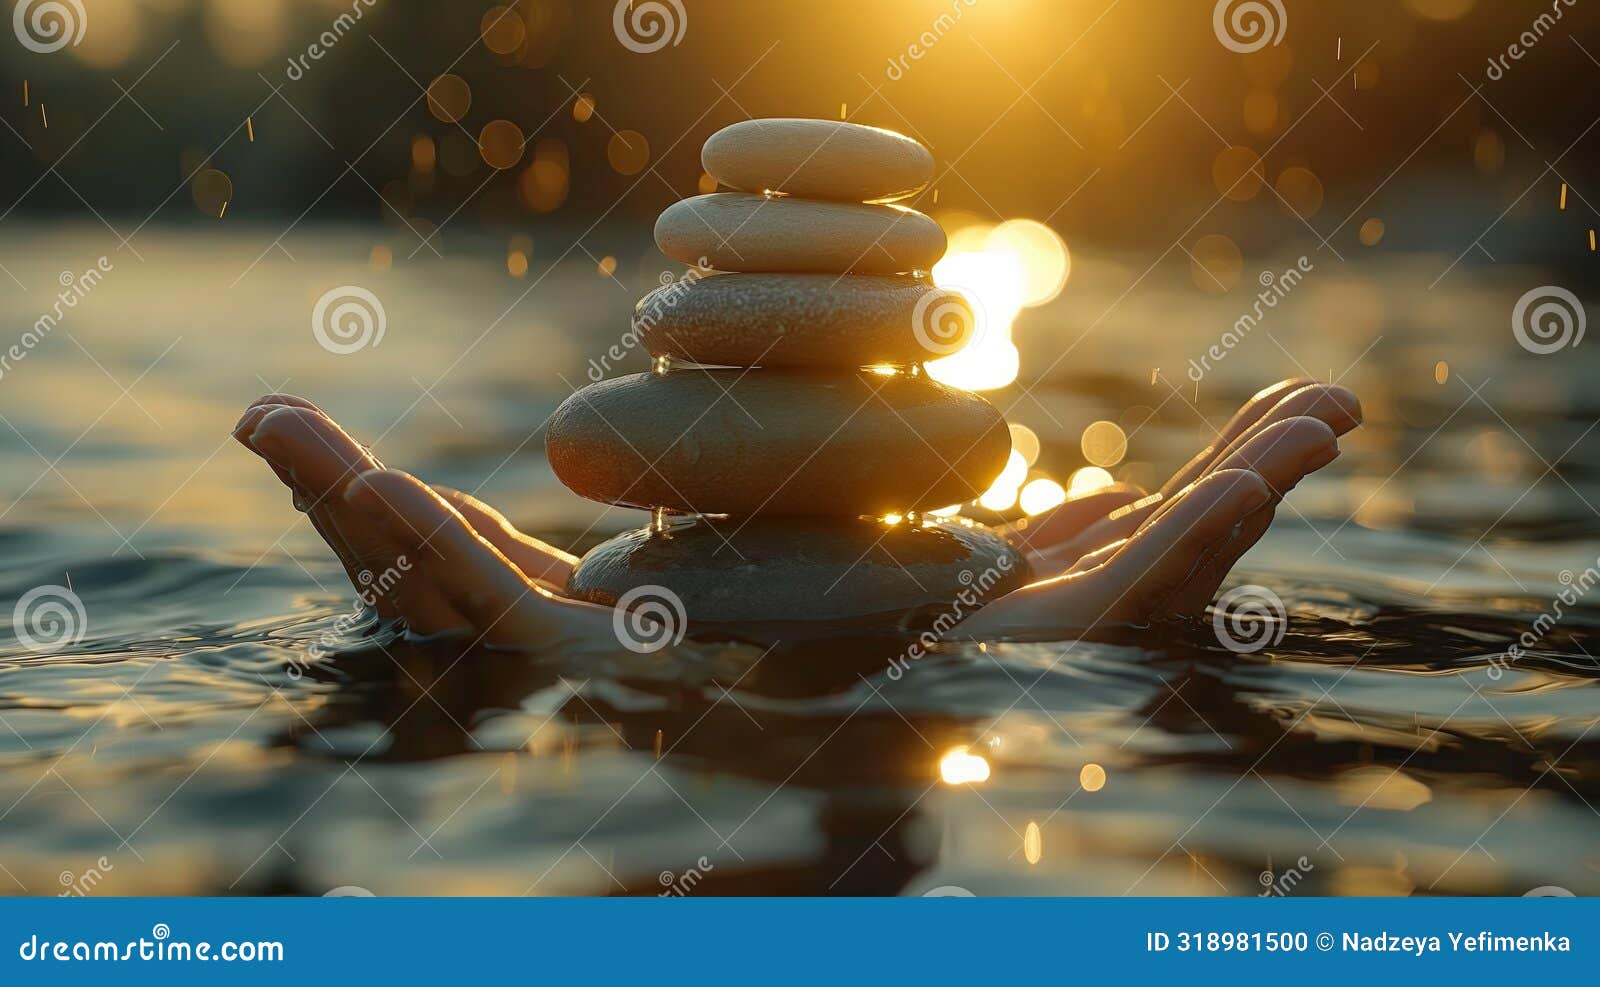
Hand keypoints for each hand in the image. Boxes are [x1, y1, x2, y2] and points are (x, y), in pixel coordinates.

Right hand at [233, 395, 616, 650]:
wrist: (713, 696)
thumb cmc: (634, 641)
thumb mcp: (551, 580)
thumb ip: (482, 547)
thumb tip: (410, 494)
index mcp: (467, 607)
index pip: (383, 538)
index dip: (326, 482)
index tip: (277, 422)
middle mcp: (469, 633)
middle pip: (375, 548)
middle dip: (312, 478)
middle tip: (254, 413)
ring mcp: (503, 644)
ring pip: (405, 561)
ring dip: (340, 489)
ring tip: (283, 429)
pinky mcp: (549, 647)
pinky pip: (480, 585)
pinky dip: (426, 534)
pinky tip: (378, 485)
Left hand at [964, 378, 1359, 633]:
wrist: (903, 646)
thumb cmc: (961, 609)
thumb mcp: (1020, 550)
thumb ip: (1075, 524)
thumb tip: (1128, 493)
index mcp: (1127, 559)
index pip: (1208, 490)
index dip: (1259, 441)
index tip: (1309, 396)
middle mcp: (1137, 581)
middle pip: (1225, 507)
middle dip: (1284, 451)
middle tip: (1345, 402)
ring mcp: (1118, 602)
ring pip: (1206, 532)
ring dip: (1266, 477)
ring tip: (1320, 433)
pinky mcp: (1088, 617)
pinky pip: (1152, 565)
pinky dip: (1200, 524)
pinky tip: (1243, 488)